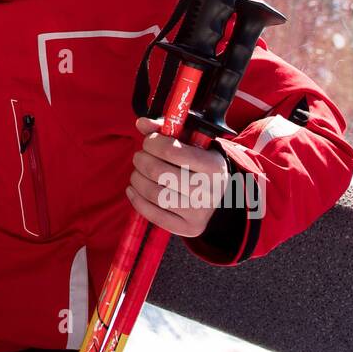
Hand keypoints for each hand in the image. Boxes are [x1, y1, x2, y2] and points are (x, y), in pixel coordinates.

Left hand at [126, 117, 228, 237]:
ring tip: (137, 172)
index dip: (153, 142)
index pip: (172, 150)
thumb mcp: (191, 142)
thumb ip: (166, 129)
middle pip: (159, 172)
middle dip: (141, 160)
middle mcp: (208, 191)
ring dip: (137, 178)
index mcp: (213, 166)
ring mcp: (199, 212)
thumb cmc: (199, 163)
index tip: (149, 141)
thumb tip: (141, 123)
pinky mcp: (188, 228)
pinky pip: (153, 215)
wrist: (219, 196)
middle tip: (139, 156)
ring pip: (154, 193)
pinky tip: (133, 189)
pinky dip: (137, 200)